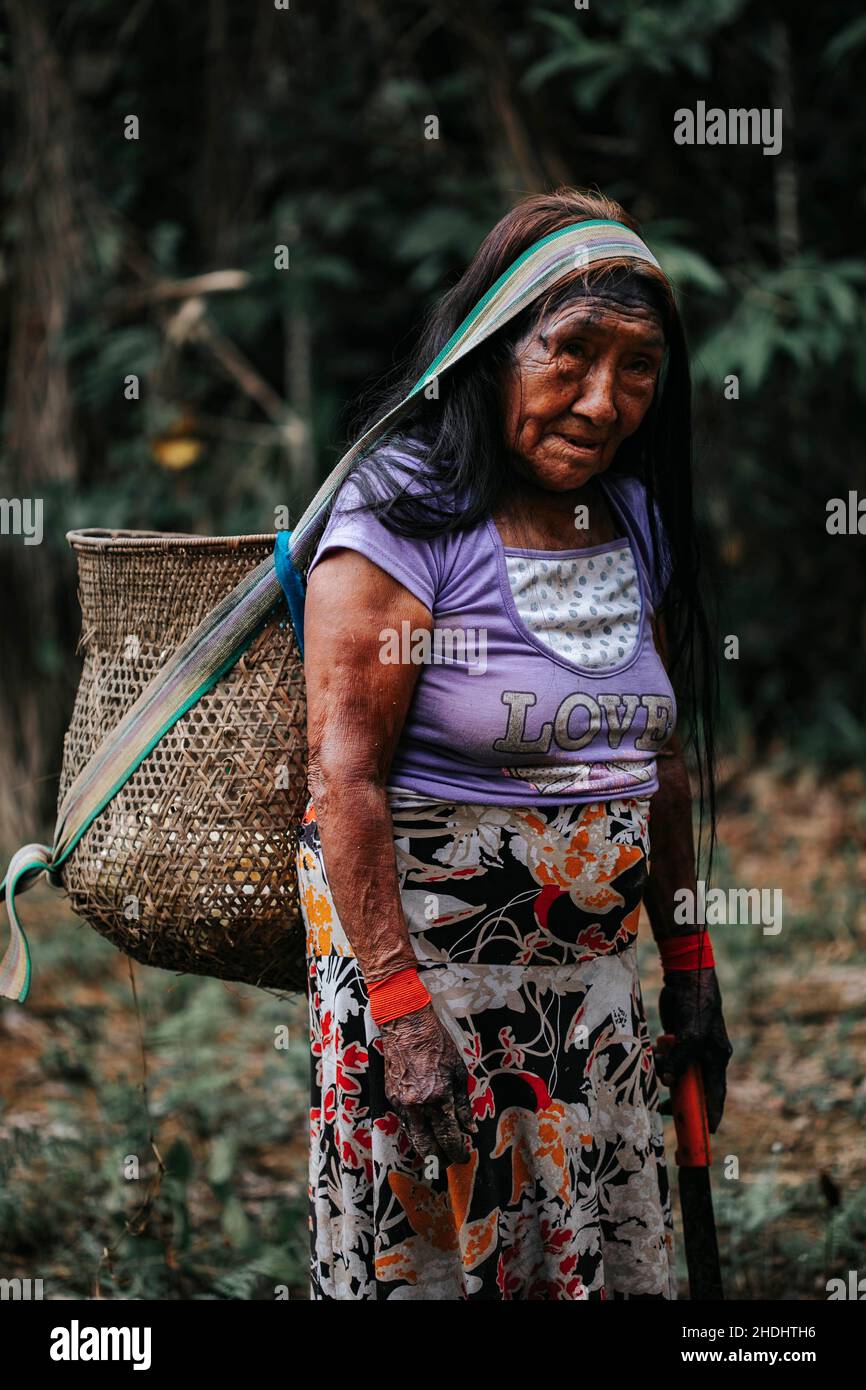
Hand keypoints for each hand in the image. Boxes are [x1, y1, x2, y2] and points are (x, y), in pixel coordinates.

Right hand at [380, 1003, 476, 1166]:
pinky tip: (424, 1132)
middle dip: (441, 1159)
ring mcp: (402, 1103)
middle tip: (450, 1162)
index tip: (465, 1158)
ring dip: (426, 1149)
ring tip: (439, 1153)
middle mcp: (418, 1106)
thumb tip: (470, 1129)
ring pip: (413, 1138)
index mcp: (439, 1098)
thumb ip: (463, 1104)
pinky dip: (415, 1131)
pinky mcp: (391, 1098)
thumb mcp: (459, 1072)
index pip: (449, 1137)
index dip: (458, 1152)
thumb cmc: (437, 1044)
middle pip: (428, 1147)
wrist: (406, 1026)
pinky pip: (404, 1123)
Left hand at [657, 966, 732, 1132]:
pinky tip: (651, 1066)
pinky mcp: (679, 1039)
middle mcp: (707, 1056)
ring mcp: (693, 1047)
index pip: (716, 1093)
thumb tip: (667, 1083)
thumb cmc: (696, 1006)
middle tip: (670, 1118)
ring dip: (668, 1081)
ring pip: (680, 1073)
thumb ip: (680, 1061)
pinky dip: (661, 1063)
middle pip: (696, 1086)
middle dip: (684, 1101)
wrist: (686, 977)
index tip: (708, 1134)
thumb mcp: (691, 1037)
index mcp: (717, 1058)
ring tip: (655, 1092)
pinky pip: (670, 1059)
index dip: (712, 1114)